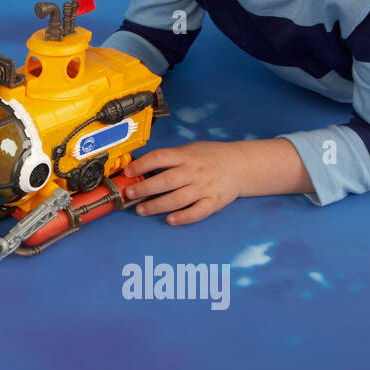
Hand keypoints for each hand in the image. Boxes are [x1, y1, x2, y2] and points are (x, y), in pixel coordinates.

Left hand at [121, 141, 245, 225]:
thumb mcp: (190, 150)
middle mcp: (194, 171)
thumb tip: (141, 167)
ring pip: (178, 198)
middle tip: (130, 194)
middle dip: (145, 188)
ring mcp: (204, 187)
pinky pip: (197, 211)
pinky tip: (171, 220)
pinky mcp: (214, 201)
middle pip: (166, 180)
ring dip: (157, 206)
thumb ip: (169, 158)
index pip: (159, 157)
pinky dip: (184, 217)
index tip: (128, 172)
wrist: (241, 165)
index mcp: (186, 156)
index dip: (141, 165)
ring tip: (142, 210)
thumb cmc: (211, 157)